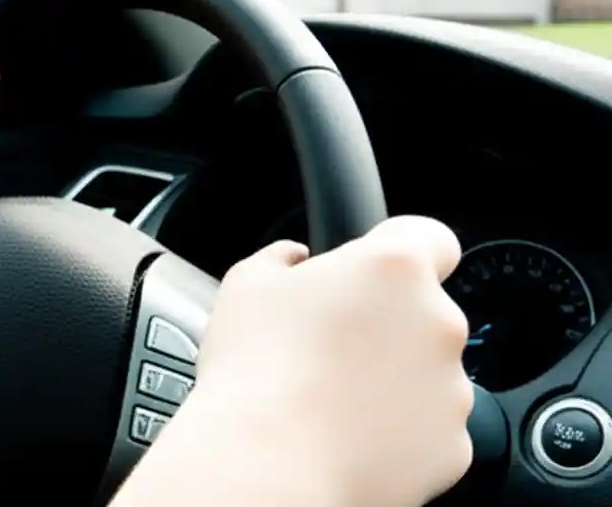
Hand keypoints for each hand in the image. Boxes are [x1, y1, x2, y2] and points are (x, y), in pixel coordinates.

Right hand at [115, 216, 471, 506]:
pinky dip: (396, 430)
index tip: (371, 272)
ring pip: (425, 373)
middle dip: (384, 325)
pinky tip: (346, 435)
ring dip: (390, 379)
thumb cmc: (256, 370)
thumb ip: (282, 258)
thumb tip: (294, 261)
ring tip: (329, 398)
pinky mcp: (453, 447)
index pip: (430, 237)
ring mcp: (452, 389)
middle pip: (423, 312)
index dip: (400, 250)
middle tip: (328, 346)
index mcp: (393, 268)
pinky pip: (428, 429)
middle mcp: (438, 322)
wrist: (271, 464)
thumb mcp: (247, 284)